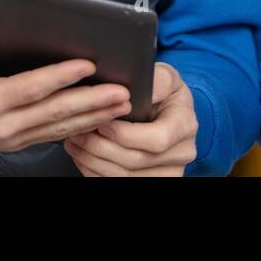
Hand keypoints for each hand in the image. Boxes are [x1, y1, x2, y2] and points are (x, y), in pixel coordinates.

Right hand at [0, 22, 132, 162]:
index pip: (30, 89)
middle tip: (124, 91)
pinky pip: (53, 134)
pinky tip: (99, 117)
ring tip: (124, 103)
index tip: (87, 65)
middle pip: (55, 112)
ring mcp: (11, 137)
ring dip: (94, 115)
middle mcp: (3, 124)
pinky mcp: (15, 141)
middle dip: (93, 101)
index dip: (60, 77)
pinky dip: (79, 126)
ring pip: (60, 126)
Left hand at [63, 62, 197, 175]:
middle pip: (135, 161)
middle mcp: (182, 153)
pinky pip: (120, 184)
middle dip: (100, 148)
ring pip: (124, 177)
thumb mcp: (165, 76)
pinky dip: (96, 172)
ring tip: (75, 143)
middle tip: (78, 132)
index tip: (101, 122)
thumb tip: (138, 90)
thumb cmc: (163, 92)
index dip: (124, 134)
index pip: (157, 139)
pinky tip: (84, 157)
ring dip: (93, 162)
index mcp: (185, 125)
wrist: (170, 111)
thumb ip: (156, 80)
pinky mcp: (153, 181)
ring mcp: (169, 172)